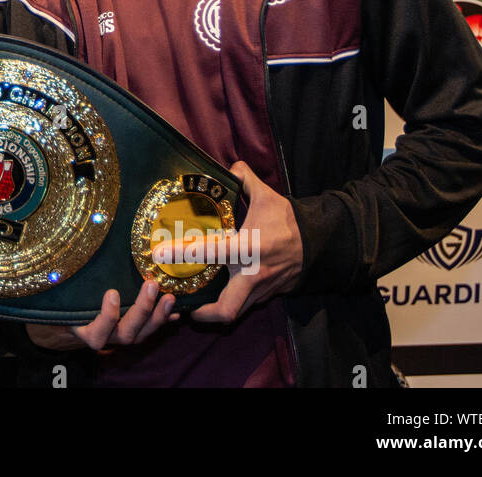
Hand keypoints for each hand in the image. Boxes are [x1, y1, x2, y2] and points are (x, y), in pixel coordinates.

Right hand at [26, 284, 177, 350]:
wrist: (71, 320)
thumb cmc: (65, 302)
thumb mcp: (61, 296)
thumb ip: (63, 283)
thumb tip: (63, 258)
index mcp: (86, 331)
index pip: (97, 334)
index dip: (107, 317)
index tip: (112, 293)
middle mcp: (106, 338)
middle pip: (127, 333)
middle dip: (141, 310)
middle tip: (151, 285)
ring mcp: (121, 335)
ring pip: (142, 333)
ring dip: (158, 316)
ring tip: (169, 297)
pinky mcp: (134, 330)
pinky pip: (152, 329)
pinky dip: (166, 320)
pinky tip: (178, 309)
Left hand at [165, 160, 302, 324]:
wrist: (322, 243)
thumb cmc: (290, 221)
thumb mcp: (267, 196)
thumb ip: (244, 178)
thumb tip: (228, 167)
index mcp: (249, 247)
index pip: (210, 252)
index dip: (181, 254)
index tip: (159, 255)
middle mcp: (253, 274)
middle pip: (225, 309)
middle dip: (201, 314)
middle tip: (180, 304)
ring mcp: (262, 290)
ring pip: (235, 313)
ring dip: (213, 313)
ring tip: (191, 305)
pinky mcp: (268, 296)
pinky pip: (245, 306)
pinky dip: (229, 305)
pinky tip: (214, 295)